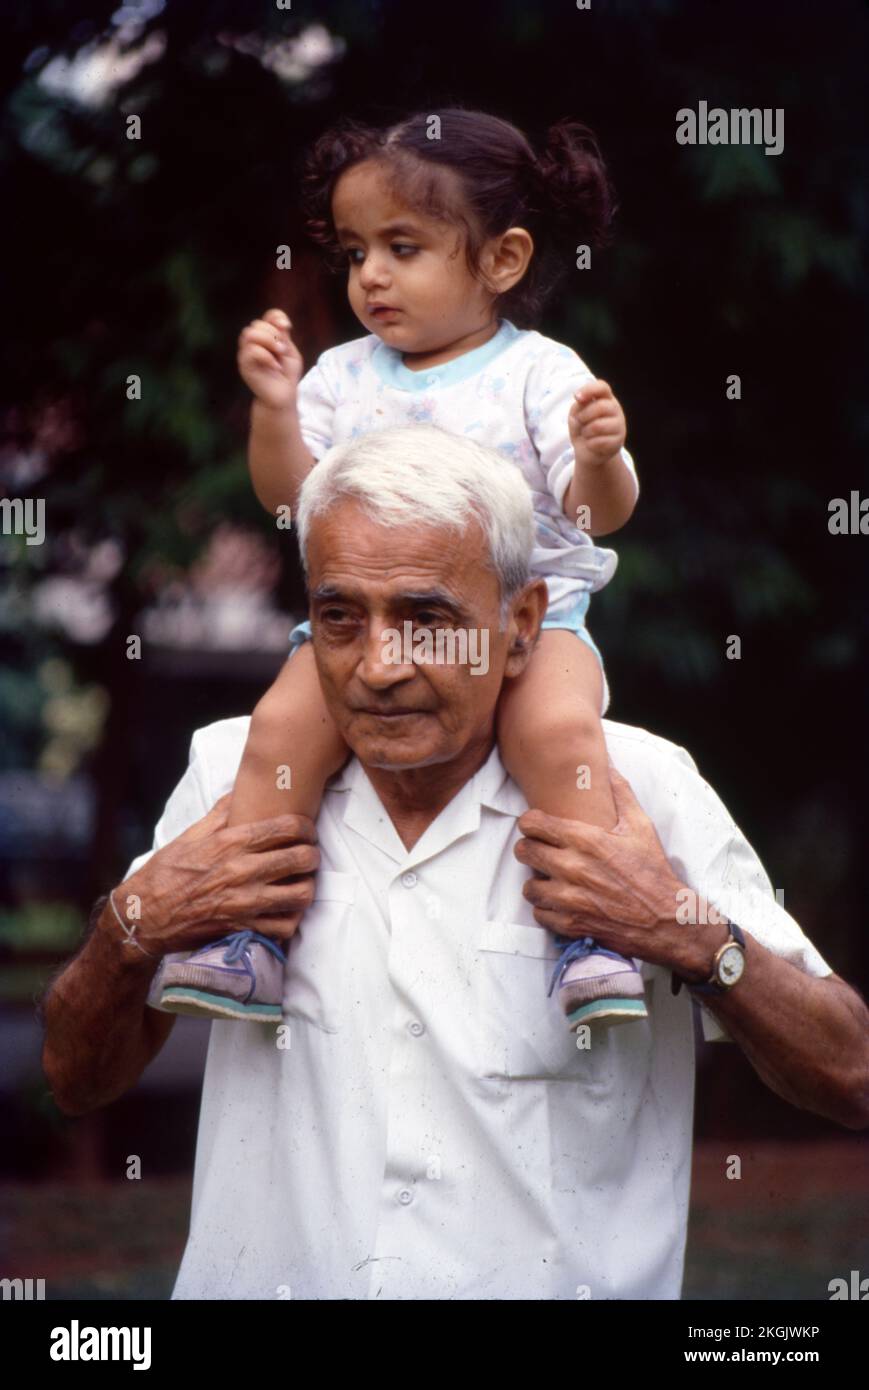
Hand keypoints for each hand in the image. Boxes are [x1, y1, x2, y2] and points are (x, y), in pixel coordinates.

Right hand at [108, 793, 319, 957]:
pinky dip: (292, 919)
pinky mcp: (243, 928)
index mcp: (231, 842)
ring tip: (301, 882)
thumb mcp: (191, 835)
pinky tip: (286, 910)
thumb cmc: (166, 872)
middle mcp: (242, 870)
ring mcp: (245, 902)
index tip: (305, 830)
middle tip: (308, 855)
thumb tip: (241, 790)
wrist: (144, 916)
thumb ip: (221, 813)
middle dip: (312, 854)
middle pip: (303, 858)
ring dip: (307, 886)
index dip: (306, 826)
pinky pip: (285, 926)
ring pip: (301, 894)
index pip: (288, 827)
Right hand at [237, 308, 303, 410]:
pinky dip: (266, 357)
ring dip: (268, 342)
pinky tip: (275, 367)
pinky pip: (251, 351)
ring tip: (279, 355)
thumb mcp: (290, 353)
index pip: (268, 316)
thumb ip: (284, 338)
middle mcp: (254, 342)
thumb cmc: (287, 375)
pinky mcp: (245, 365)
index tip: (287, 327)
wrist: (283, 396)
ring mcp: (247, 353)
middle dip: (273, 334)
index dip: (276, 317)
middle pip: (257, 324)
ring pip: (250, 333)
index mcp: (266, 336)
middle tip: (283, 350)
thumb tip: (280, 324)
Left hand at [513, 766, 685, 965]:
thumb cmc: (653, 871)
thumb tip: (608, 766)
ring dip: (538, 883)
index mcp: (585, 839)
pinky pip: (540, 914)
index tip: (537, 827)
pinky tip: (562, 903)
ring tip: (552, 881)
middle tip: (541, 853)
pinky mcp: (571, 924)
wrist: (667, 920)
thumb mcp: (640, 826)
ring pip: (528, 887)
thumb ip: (620, 793)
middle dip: (530, 850)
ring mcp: (569, 898)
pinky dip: (548, 910)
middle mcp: (572, 867)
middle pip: (523, 852)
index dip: (531, 823)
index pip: (532, 823)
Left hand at [568, 378, 625, 469]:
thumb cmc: (583, 429)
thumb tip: (581, 400)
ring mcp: (619, 426)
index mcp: (606, 399)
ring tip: (586, 434)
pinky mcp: (618, 442)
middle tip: (580, 422)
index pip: (602, 387)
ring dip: (586, 432)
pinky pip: (599, 442)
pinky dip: (590, 444)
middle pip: (600, 406)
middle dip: (584, 416)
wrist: (589, 452)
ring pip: (598, 426)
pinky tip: (592, 444)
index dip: (589, 390)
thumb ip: (579, 405)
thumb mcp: (576, 414)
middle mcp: (616, 410)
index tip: (576, 397)